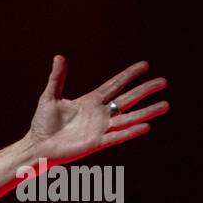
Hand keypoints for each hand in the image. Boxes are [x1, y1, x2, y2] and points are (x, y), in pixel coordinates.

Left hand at [25, 56, 168, 166]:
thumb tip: (59, 57)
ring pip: (128, 118)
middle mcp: (99, 114)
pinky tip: (147, 126)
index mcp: (90, 102)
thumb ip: (57, 78)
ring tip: (165, 105)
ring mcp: (99, 129)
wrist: (37, 146)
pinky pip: (117, 136)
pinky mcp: (96, 143)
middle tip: (163, 82)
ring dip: (147, 112)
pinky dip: (131, 131)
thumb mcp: (50, 97)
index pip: (115, 85)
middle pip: (127, 99)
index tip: (145, 65)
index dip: (129, 75)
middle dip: (145, 90)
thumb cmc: (42, 124)